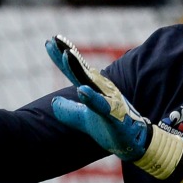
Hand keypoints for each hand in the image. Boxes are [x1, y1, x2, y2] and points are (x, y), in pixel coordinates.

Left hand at [46, 34, 182, 182]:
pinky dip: (93, 98)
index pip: (74, 71)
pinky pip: (103, 105)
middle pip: (80, 70)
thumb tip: (54, 102)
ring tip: (66, 54)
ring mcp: (108, 101)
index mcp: (93, 90)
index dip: (61, 57)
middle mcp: (101, 90)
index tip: (49, 41)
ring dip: (78, 68)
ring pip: (91, 82)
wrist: (133, 142)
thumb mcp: (84, 119)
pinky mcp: (114, 115)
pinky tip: (82, 90)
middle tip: (54, 40)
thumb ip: (69, 110)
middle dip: (68, 54)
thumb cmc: (110, 127)